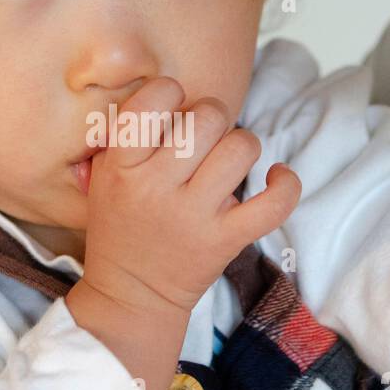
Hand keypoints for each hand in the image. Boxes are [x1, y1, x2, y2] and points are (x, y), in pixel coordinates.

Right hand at [82, 76, 300, 316]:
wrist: (131, 296)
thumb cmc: (121, 227)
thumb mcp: (103, 178)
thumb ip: (123, 136)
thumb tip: (162, 94)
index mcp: (120, 167)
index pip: (154, 100)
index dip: (171, 93)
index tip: (173, 110)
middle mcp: (155, 188)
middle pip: (207, 118)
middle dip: (213, 117)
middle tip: (205, 138)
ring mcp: (193, 216)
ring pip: (240, 148)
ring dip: (243, 145)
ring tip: (230, 160)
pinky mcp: (226, 240)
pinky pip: (273, 203)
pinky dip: (285, 184)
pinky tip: (276, 177)